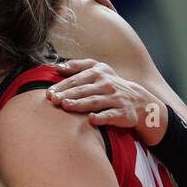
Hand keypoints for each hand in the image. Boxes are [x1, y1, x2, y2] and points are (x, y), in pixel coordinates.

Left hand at [47, 58, 167, 144]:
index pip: (77, 79)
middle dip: (68, 95)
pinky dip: (102, 117)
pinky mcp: (123, 113)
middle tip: (53, 100)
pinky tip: (91, 119)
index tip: (49, 93)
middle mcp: (107, 84)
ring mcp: (116, 99)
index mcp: (98, 73)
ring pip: (95, 101)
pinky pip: (111, 115)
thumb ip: (77, 66)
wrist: (138, 100)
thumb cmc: (110, 85)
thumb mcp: (97, 70)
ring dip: (80, 104)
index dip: (62, 86)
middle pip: (83, 90)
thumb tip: (57, 67)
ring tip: (66, 106)